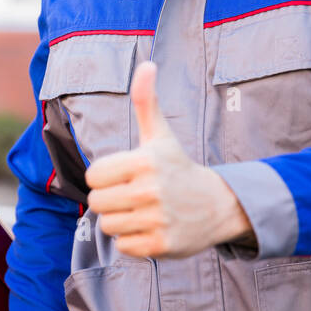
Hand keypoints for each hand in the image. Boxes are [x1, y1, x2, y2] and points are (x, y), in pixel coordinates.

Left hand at [84, 60, 252, 258]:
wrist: (217, 205)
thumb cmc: (178, 167)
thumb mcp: (160, 134)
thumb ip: (147, 101)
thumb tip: (147, 64)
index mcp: (144, 161)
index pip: (93, 176)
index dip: (105, 177)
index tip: (125, 175)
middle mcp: (150, 190)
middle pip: (96, 203)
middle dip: (110, 201)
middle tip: (133, 196)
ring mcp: (157, 219)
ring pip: (108, 226)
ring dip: (120, 221)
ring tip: (141, 212)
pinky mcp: (161, 245)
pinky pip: (124, 246)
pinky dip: (133, 240)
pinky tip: (150, 228)